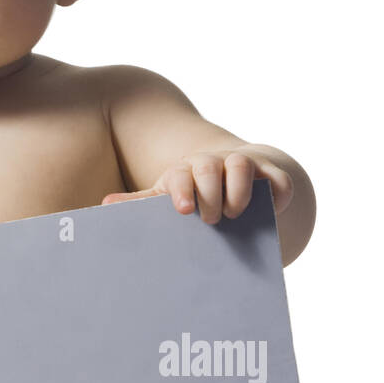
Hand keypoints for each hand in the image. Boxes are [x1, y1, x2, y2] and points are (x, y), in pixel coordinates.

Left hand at [101, 149, 293, 223]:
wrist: (231, 177)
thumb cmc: (192, 193)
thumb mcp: (166, 197)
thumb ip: (139, 203)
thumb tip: (105, 204)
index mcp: (184, 171)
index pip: (180, 174)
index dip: (181, 190)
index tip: (183, 210)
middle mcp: (213, 163)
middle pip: (209, 168)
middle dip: (210, 194)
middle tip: (211, 219)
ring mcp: (243, 166)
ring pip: (241, 166)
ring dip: (239, 191)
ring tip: (235, 213)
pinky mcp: (270, 175)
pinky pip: (278, 180)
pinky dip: (278, 193)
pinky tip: (273, 210)